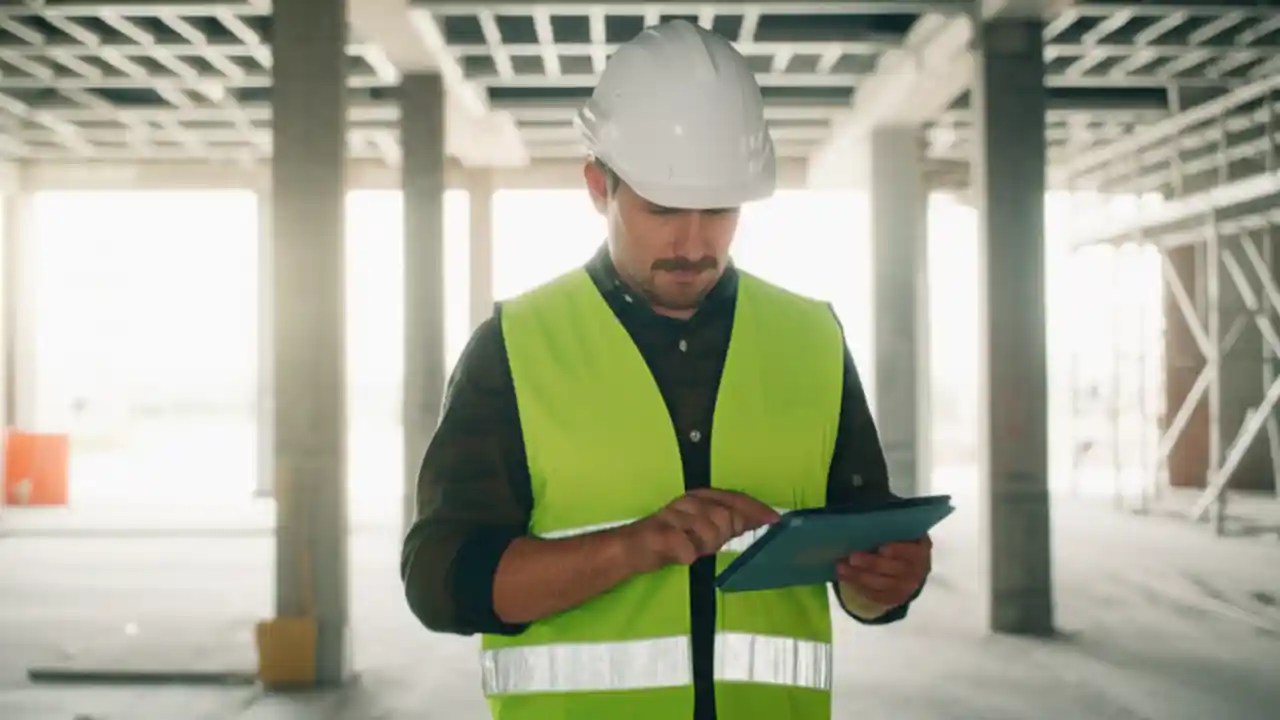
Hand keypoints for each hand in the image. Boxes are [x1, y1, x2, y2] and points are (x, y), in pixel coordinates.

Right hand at [623, 489, 779, 573]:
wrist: (632, 550)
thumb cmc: (672, 539)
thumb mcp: (704, 529)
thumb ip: (729, 523)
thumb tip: (762, 518)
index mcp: (699, 497)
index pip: (734, 498)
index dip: (756, 509)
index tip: (775, 519)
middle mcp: (687, 501)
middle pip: (724, 516)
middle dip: (722, 534)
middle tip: (707, 544)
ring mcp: (672, 516)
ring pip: (707, 529)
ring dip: (704, 545)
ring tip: (692, 549)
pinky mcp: (658, 534)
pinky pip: (685, 546)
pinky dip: (687, 554)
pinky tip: (684, 556)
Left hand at [836, 535, 931, 608]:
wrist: (909, 567)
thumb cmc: (900, 541)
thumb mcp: (901, 532)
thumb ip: (889, 528)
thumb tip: (863, 519)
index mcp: (921, 548)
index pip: (912, 551)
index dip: (898, 550)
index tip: (881, 548)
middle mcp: (918, 570)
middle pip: (895, 569)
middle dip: (872, 563)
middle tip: (852, 557)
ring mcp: (907, 587)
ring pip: (882, 584)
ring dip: (859, 576)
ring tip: (841, 567)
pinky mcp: (895, 599)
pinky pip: (876, 595)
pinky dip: (859, 586)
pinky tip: (845, 577)